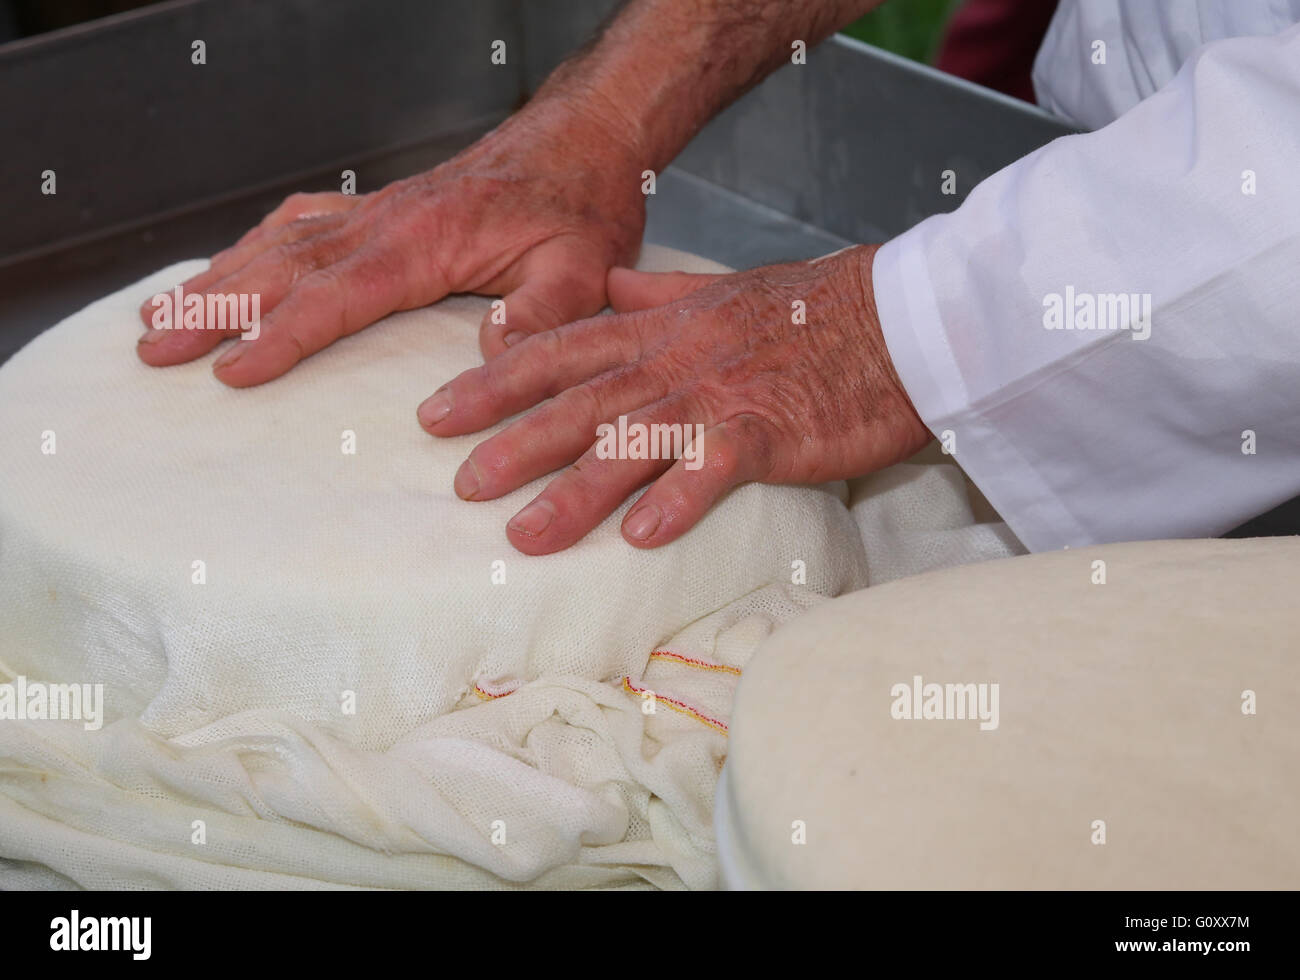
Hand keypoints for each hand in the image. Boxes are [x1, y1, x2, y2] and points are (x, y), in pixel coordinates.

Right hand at [135, 100, 646, 383]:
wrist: (582, 142)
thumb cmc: (582, 206)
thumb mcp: (582, 269)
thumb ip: (542, 316)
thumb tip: (493, 360)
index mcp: (426, 241)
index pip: (337, 293)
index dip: (282, 334)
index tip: (230, 370)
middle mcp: (386, 220)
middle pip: (282, 265)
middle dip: (214, 308)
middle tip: (153, 346)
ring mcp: (378, 211)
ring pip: (277, 241)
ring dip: (217, 278)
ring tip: (158, 314)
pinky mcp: (383, 209)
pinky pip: (302, 220)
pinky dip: (255, 244)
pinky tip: (231, 264)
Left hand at [419, 245, 932, 553]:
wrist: (896, 319)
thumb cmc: (810, 310)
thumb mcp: (720, 290)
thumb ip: (654, 295)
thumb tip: (606, 287)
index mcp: (656, 330)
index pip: (557, 353)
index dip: (492, 382)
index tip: (436, 412)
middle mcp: (673, 361)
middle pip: (578, 403)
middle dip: (512, 443)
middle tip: (458, 484)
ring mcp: (718, 395)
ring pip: (631, 443)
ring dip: (574, 491)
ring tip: (523, 535)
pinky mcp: (767, 430)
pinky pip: (713, 467)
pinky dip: (676, 499)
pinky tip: (639, 538)